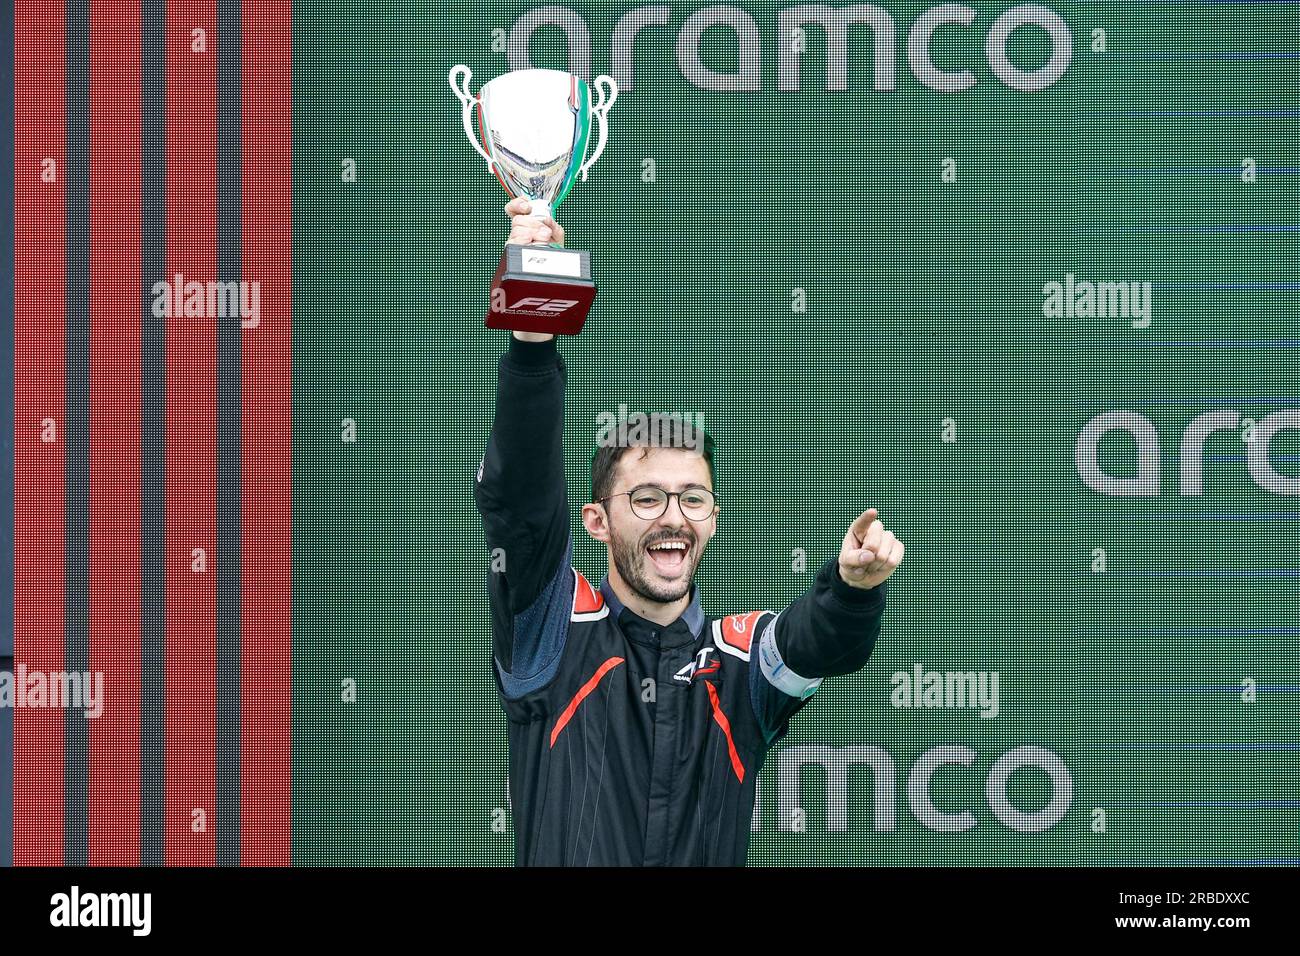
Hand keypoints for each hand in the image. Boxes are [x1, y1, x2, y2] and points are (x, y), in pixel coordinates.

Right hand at [504, 197, 564, 341]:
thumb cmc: (549, 278)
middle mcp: (515, 244)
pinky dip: (524, 251)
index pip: (514, 213)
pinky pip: (513, 255)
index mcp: (524, 235)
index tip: (526, 207)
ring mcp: (512, 258)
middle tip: (545, 236)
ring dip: (531, 236)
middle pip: (518, 224)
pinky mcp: (511, 271)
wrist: (542, 310)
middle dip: (534, 224)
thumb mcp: (557, 250)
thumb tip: (549, 220)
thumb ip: (555, 231)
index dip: (518, 205)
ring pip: (515, 237)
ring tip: (542, 245)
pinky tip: (533, 255)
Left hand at [838, 508, 903, 589]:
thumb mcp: (846, 562)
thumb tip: (870, 555)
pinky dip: (885, 567)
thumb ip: (853, 559)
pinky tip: (881, 565)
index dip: (868, 517)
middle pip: (873, 545)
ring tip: (871, 564)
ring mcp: (888, 537)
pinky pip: (893, 560)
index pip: (863, 522)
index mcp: (858, 529)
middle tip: (863, 561)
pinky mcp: (898, 547)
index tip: (873, 512)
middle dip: (867, 558)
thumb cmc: (852, 564)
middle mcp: (874, 529)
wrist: (863, 574)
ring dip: (875, 565)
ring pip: (883, 555)